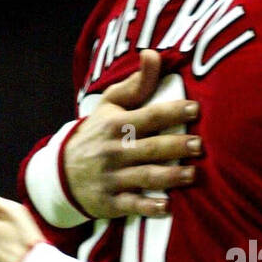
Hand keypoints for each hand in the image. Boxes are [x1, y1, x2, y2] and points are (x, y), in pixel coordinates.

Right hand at [64, 49, 200, 218]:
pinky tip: (166, 207)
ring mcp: (111, 178)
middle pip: (150, 148)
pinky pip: (131, 205)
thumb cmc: (97, 134)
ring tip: (193, 174)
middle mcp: (113, 151)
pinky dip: (147, 207)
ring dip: (169, 177)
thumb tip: (154, 54)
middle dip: (175, 146)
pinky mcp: (110, 202)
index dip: (172, 112)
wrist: (61, 173)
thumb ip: (136, 84)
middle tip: (200, 145)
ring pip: (144, 176)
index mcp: (115, 124)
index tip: (196, 109)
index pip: (148, 116)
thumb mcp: (110, 106)